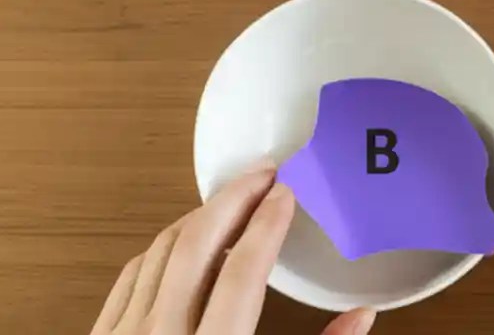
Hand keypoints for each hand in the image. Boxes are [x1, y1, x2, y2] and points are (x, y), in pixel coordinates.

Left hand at [90, 165, 375, 334]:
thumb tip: (362, 318)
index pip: (242, 270)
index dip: (268, 223)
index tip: (287, 193)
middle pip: (196, 245)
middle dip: (232, 199)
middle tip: (264, 174)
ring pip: (160, 251)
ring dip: (198, 217)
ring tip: (232, 200)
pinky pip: (131, 275)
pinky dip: (162, 247)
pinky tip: (184, 242)